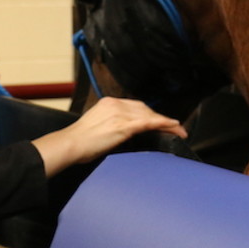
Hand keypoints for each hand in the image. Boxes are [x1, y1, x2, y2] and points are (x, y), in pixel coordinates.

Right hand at [33, 97, 186, 176]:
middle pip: (145, 109)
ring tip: (178, 131)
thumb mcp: (96, 126)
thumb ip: (110, 124)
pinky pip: (149, 123)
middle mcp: (116, 104)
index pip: (135, 107)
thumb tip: (121, 132)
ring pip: (149, 115)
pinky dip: (163, 124)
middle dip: (160, 118)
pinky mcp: (123, 125)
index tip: (159, 121)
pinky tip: (173, 128)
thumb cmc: (79, 141)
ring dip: (166, 123)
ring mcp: (120, 114)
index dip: (150, 114)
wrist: (70, 144)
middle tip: (173, 128)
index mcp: (109, 103)